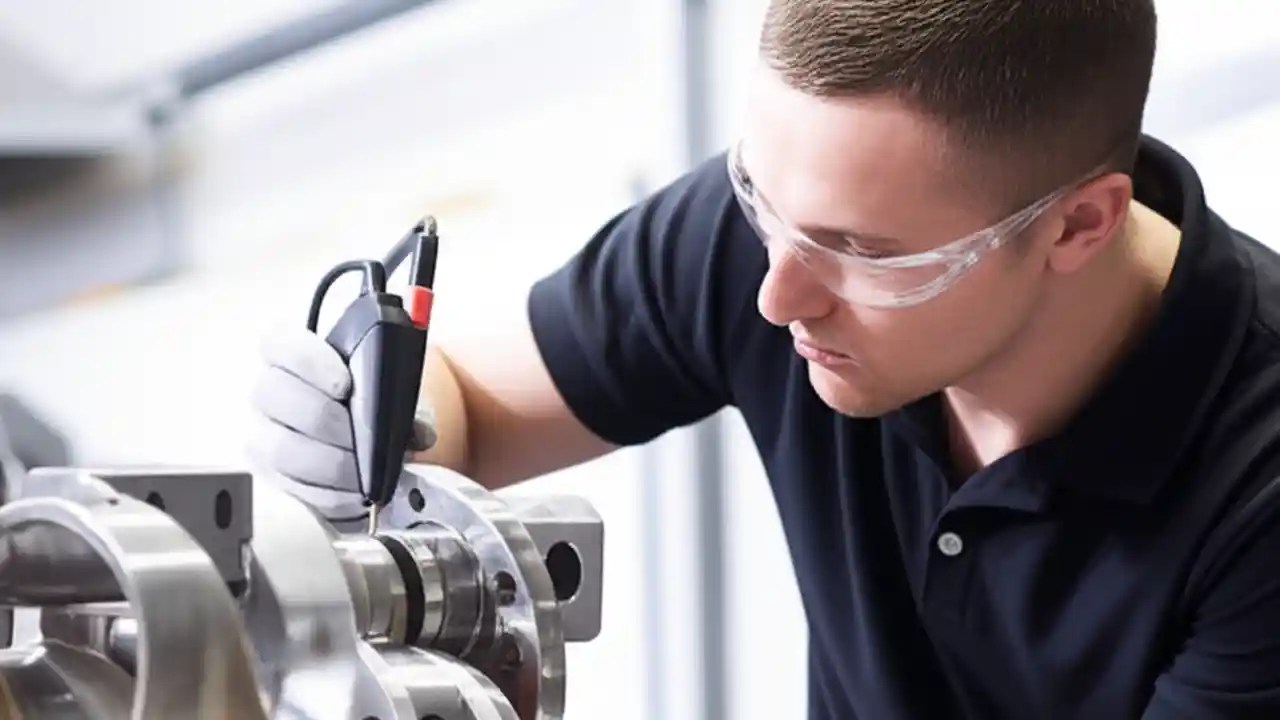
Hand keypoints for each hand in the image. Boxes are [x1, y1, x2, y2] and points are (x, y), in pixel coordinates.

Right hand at [247, 325, 435, 519]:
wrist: (357, 442)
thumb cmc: (367, 405)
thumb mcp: (387, 390)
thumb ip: (401, 401)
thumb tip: (420, 433)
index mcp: (292, 353)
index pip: (282, 345)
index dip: (311, 363)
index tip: (345, 385)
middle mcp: (271, 389)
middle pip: (277, 396)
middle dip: (326, 420)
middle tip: (361, 436)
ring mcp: (266, 432)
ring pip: (281, 447)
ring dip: (330, 462)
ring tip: (364, 471)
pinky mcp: (272, 472)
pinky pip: (292, 483)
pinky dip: (330, 491)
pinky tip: (356, 491)